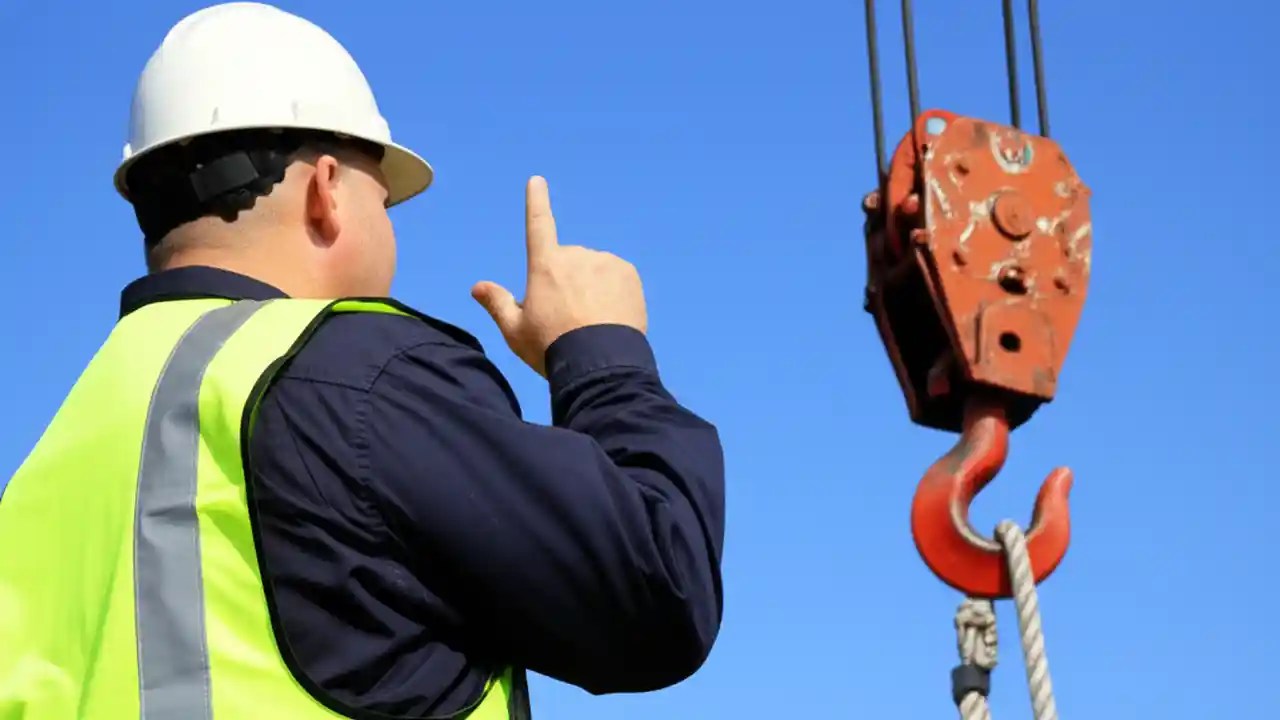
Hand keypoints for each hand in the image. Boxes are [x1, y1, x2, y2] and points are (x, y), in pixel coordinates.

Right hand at [471, 176, 647, 376]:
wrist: (600, 364)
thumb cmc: (552, 348)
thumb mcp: (516, 331)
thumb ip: (497, 304)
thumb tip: (477, 287)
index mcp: (545, 264)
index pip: (538, 224)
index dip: (536, 201)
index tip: (537, 181)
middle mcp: (576, 255)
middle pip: (568, 263)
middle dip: (566, 281)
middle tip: (567, 319)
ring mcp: (605, 262)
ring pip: (593, 270)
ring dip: (591, 288)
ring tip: (591, 324)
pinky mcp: (628, 274)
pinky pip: (616, 278)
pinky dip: (612, 292)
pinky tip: (609, 319)